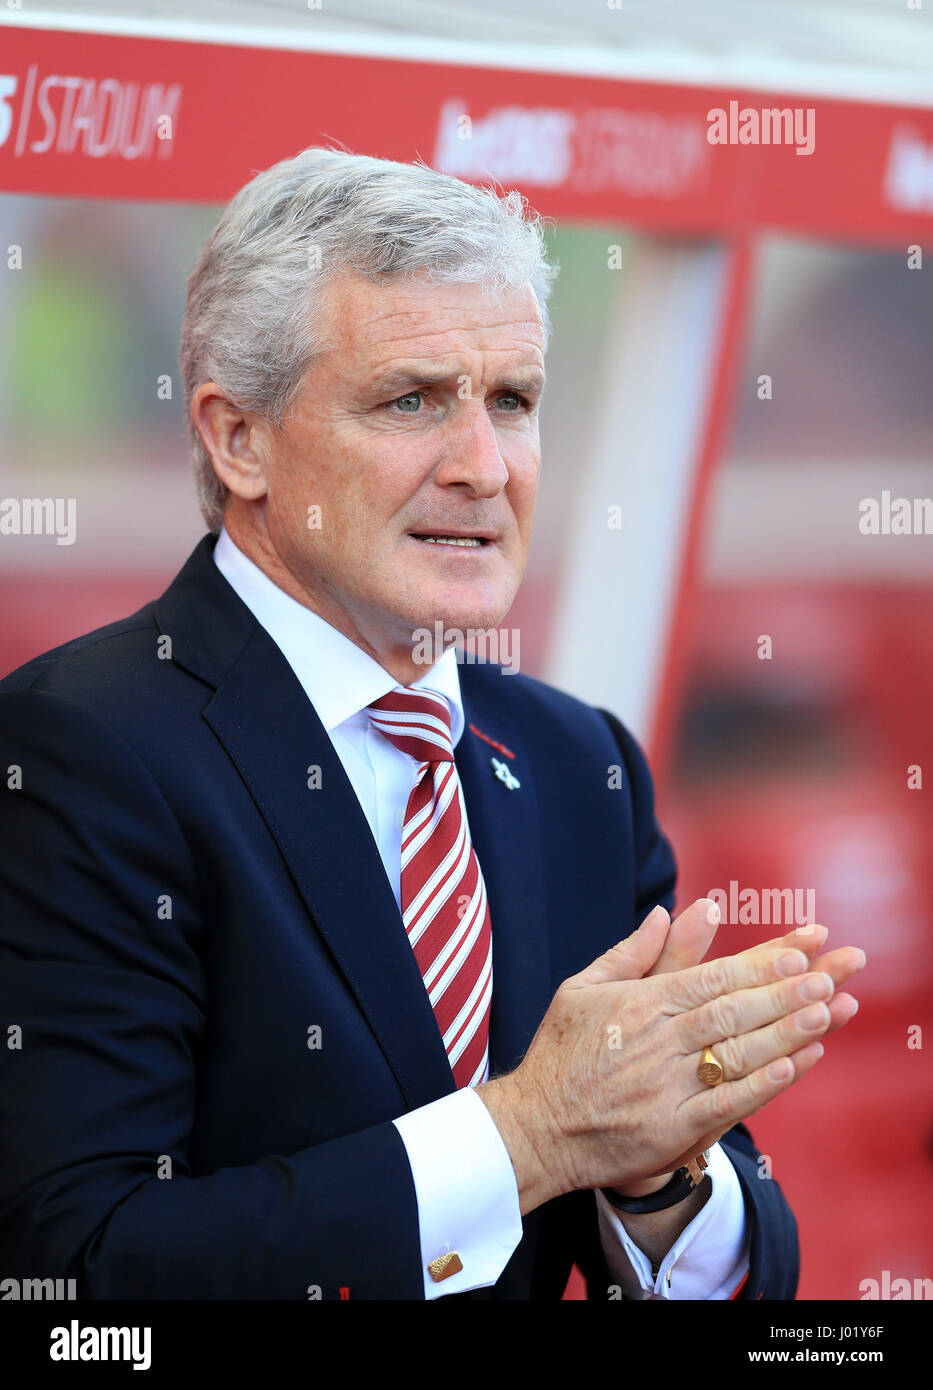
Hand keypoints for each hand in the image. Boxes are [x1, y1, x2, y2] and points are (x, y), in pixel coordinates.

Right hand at [477, 901, 864, 1212]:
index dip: (758, 963)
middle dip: (785, 991)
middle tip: (828, 974)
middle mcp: (655, 1040)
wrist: (534, 1127)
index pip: (710, 977)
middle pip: (732, 1011)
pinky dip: (762, 1084)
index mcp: (637, 1003)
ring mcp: (665, 1085)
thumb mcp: (581, 989)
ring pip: (736, 1052)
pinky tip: (794, 1065)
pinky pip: (725, 1102)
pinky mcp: (670, 1128)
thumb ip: (629, 953)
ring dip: (785, 1031)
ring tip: (827, 1011)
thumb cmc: (559, 1054)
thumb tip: (665, 912)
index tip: (799, 947)